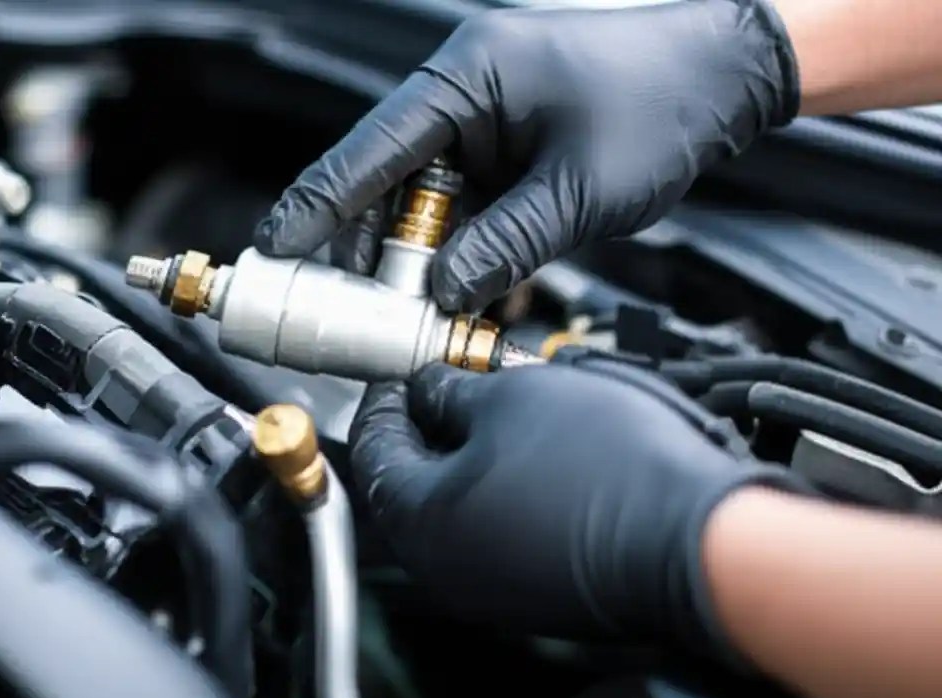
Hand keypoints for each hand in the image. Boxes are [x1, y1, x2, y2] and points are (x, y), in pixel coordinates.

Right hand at [256, 1, 799, 311]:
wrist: (730, 76)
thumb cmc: (664, 102)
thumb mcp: (577, 192)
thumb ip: (502, 247)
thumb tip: (440, 295)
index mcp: (467, 78)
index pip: (368, 150)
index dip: (315, 203)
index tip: (277, 245)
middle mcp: (465, 94)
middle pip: (384, 180)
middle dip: (363, 245)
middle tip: (338, 304)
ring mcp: (486, 121)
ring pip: (421, 200)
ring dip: (411, 255)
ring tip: (394, 311)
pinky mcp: (509, 148)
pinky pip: (462, 204)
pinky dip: (453, 248)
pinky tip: (446, 290)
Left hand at [349, 358, 800, 652]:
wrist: (705, 540)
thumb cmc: (613, 471)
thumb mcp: (515, 395)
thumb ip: (453, 390)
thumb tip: (433, 387)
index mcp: (420, 521)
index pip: (372, 447)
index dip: (387, 395)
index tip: (406, 369)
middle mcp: (445, 569)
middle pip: (414, 482)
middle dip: (435, 425)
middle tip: (459, 382)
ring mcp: (493, 590)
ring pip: (464, 507)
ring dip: (477, 455)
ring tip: (516, 410)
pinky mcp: (542, 595)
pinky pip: (505, 534)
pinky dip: (512, 491)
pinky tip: (549, 456)